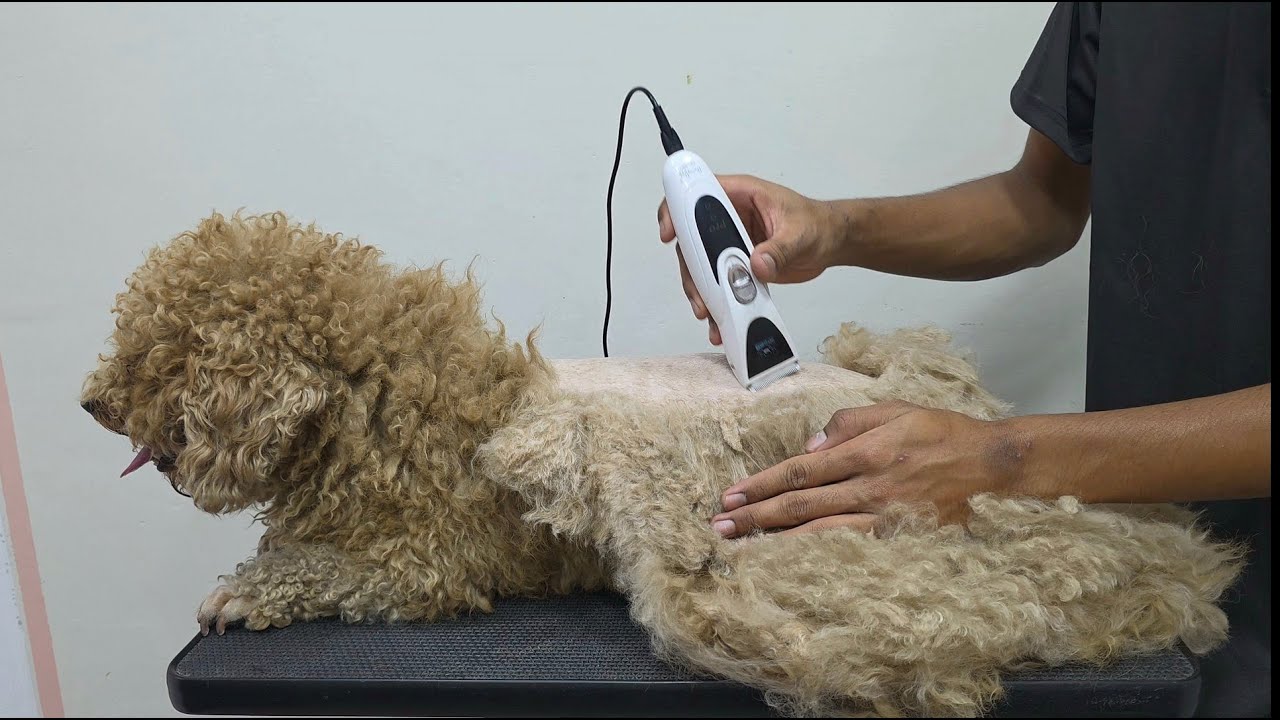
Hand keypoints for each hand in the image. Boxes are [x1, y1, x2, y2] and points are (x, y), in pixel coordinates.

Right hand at [658, 174, 837, 345]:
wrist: (832, 242)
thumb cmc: (817, 224)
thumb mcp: (800, 233)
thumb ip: (779, 249)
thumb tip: (757, 265)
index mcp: (741, 195)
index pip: (698, 195)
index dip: (677, 211)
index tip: (670, 234)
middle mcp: (730, 218)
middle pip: (693, 238)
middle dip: (690, 268)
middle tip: (697, 293)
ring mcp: (731, 242)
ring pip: (701, 265)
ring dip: (700, 290)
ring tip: (707, 313)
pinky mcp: (737, 264)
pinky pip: (718, 282)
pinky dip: (717, 301)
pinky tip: (719, 320)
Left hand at [710, 402, 1019, 536]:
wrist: (989, 463)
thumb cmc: (940, 431)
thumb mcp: (893, 409)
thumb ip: (848, 422)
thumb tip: (809, 446)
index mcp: (865, 451)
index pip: (801, 471)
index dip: (763, 483)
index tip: (731, 494)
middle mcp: (869, 486)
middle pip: (800, 504)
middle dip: (756, 515)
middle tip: (720, 525)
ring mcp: (882, 515)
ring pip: (818, 530)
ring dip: (775, 538)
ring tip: (741, 544)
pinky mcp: (895, 535)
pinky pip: (846, 545)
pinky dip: (813, 552)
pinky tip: (788, 557)